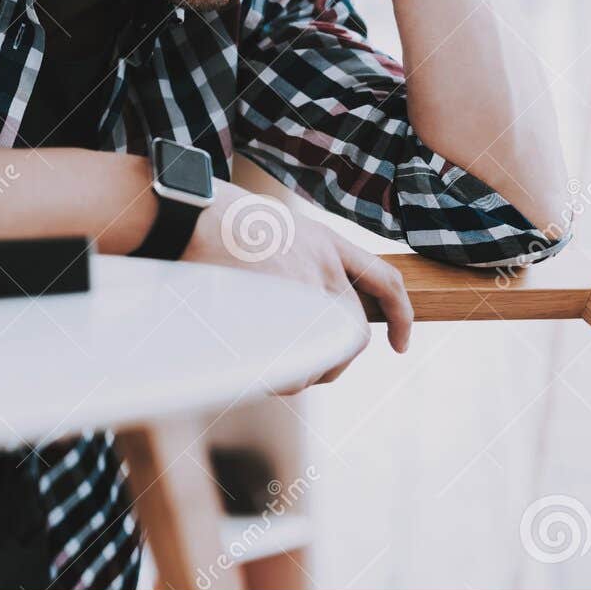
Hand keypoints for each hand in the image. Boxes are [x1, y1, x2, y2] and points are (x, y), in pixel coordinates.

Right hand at [180, 182, 412, 389]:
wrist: (188, 212)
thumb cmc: (218, 217)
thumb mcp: (274, 225)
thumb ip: (297, 260)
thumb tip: (297, 304)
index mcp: (326, 241)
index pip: (386, 281)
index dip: (401, 316)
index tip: (400, 343)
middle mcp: (322, 265)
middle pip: (354, 333)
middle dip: (339, 361)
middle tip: (317, 370)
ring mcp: (300, 289)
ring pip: (325, 355)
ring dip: (306, 373)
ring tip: (276, 370)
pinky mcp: (274, 312)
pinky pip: (293, 363)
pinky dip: (281, 377)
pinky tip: (261, 371)